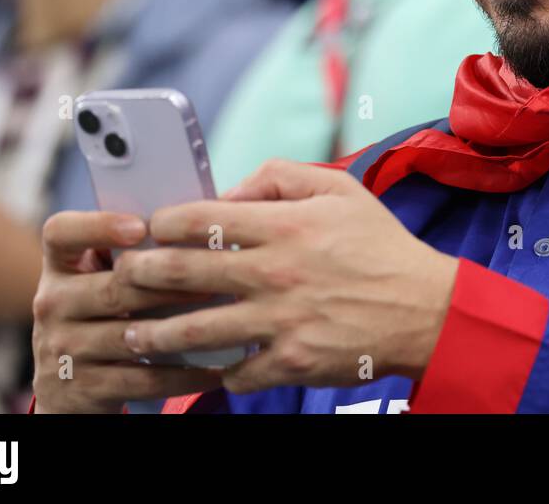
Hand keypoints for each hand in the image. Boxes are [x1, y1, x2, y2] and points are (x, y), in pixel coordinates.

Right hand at [30, 211, 223, 412]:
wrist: (65, 387)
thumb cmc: (103, 311)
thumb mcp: (101, 278)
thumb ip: (136, 250)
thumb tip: (207, 212)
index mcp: (59, 266)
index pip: (60, 232)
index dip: (97, 225)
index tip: (141, 226)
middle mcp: (51, 303)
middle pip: (114, 288)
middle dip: (170, 283)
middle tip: (219, 276)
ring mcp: (63, 348)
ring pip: (130, 335)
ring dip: (181, 327)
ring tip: (226, 319)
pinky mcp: (82, 388)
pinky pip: (140, 379)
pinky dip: (181, 376)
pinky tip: (215, 370)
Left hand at [116, 161, 458, 393]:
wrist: (426, 311)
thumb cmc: (381, 245)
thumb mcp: (341, 189)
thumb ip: (280, 176)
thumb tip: (227, 191)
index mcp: (286, 225)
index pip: (200, 217)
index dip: (161, 222)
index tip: (148, 228)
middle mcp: (276, 272)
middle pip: (183, 271)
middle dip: (140, 273)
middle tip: (122, 277)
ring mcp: (281, 321)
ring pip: (193, 329)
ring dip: (152, 332)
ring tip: (130, 334)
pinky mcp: (290, 362)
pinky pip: (234, 372)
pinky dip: (212, 372)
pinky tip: (196, 368)